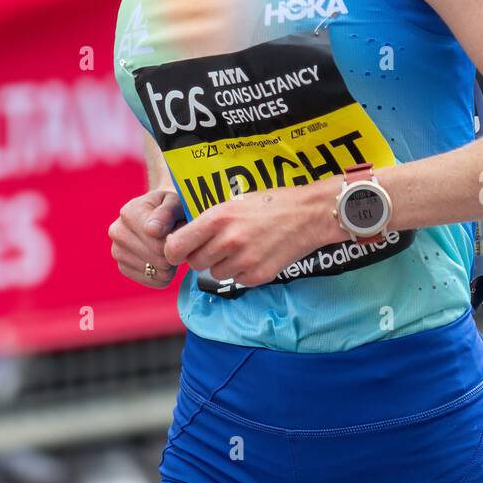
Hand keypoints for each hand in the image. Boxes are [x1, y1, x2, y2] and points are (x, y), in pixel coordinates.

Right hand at [108, 186, 185, 288]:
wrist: (163, 218)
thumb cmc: (173, 208)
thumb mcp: (176, 202)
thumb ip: (168, 211)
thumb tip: (152, 230)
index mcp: (129, 212)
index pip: (156, 237)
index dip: (175, 236)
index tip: (178, 226)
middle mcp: (117, 231)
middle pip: (158, 257)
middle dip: (173, 251)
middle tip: (176, 239)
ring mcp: (117, 251)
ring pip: (157, 272)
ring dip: (171, 264)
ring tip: (168, 247)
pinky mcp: (124, 268)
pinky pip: (155, 282)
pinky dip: (165, 274)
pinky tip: (163, 260)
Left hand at [163, 184, 334, 286]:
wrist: (308, 214)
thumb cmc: (269, 204)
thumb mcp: (233, 202)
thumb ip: (208, 222)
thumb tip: (182, 239)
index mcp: (217, 218)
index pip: (175, 246)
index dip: (173, 250)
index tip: (178, 250)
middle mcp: (227, 241)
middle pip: (194, 263)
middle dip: (200, 256)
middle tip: (216, 245)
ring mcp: (244, 261)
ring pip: (214, 273)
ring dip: (221, 265)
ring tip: (240, 248)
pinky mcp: (258, 276)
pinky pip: (236, 280)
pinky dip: (241, 272)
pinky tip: (255, 255)